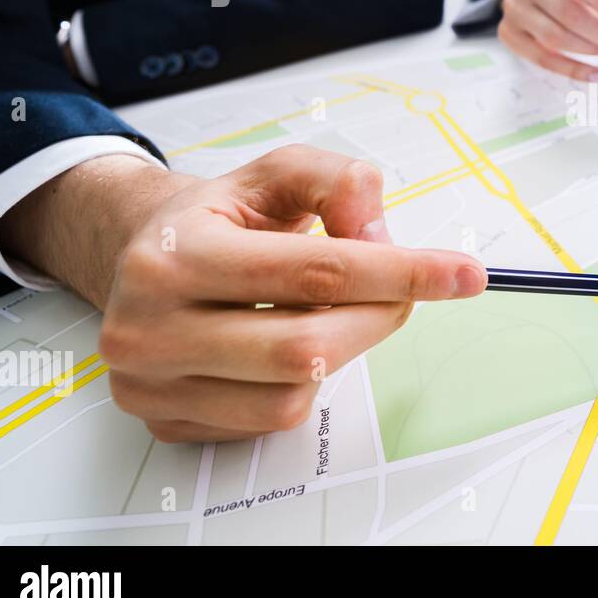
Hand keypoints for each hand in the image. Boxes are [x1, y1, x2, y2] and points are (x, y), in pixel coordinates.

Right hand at [0, 145, 486, 441]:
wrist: (134, 255)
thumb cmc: (216, 217)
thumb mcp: (276, 175)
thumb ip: (338, 183)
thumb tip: (382, 231)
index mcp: (174, 253)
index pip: (315, 271)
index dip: (401, 273)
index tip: (463, 274)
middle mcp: (149, 325)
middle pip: (310, 345)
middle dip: (377, 316)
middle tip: (400, 291)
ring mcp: (151, 384)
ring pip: (294, 394)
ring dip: (339, 351)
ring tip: (325, 309)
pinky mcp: (165, 422)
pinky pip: (269, 419)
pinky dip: (299, 382)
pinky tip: (282, 339)